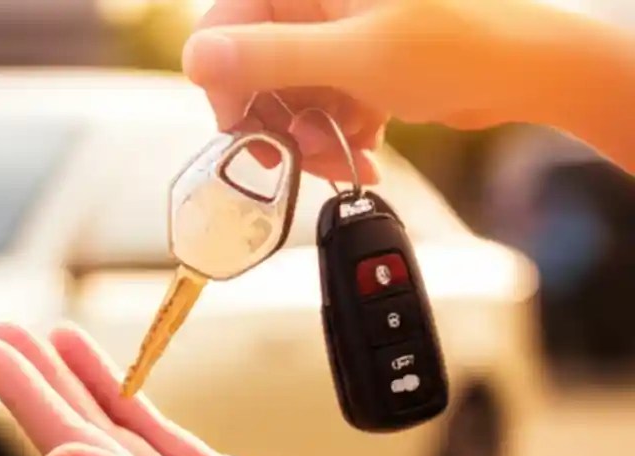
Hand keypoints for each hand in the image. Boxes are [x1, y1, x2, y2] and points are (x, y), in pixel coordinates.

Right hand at [185, 0, 557, 182]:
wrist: (532, 71)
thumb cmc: (461, 45)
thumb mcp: (355, 57)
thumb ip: (269, 57)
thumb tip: (197, 58)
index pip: (224, 25)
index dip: (226, 83)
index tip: (241, 130)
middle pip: (251, 67)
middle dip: (275, 122)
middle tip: (304, 155)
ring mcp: (334, 31)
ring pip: (284, 95)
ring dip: (307, 138)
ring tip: (346, 156)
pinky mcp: (353, 61)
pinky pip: (317, 105)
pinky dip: (334, 136)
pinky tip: (364, 152)